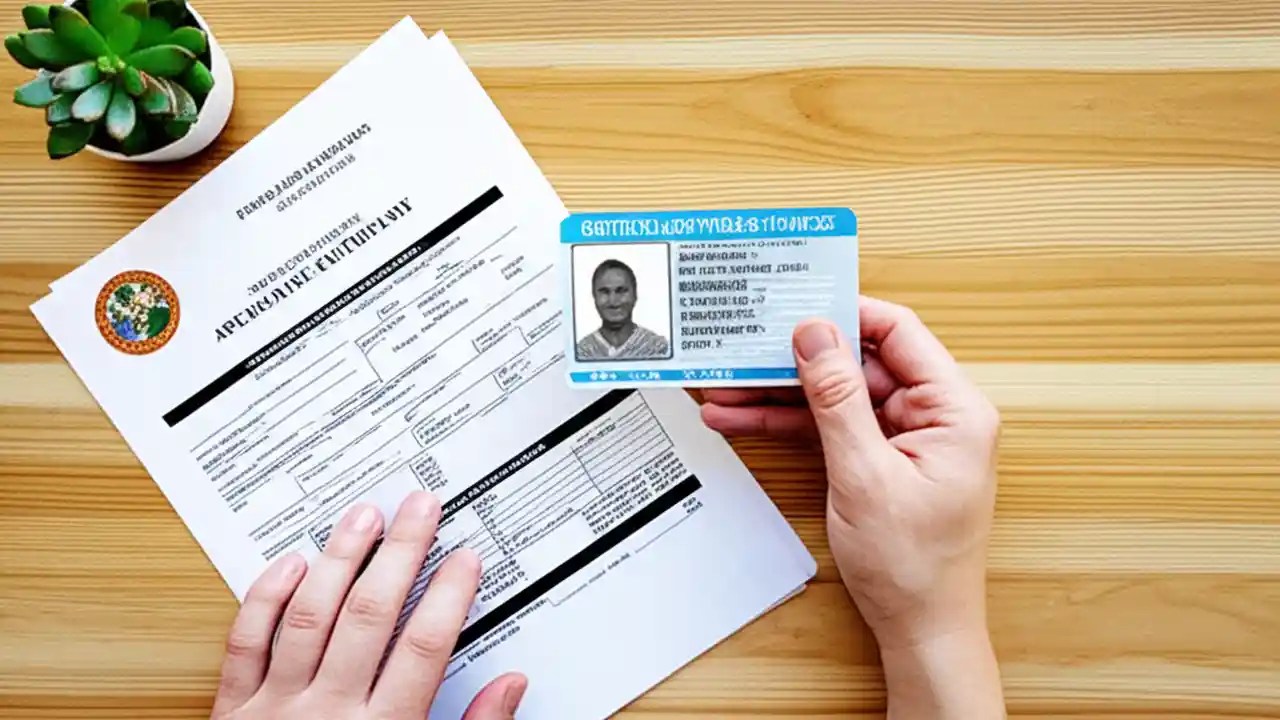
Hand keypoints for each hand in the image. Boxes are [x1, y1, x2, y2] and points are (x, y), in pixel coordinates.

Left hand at [211, 492, 526, 719]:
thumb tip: (511, 687)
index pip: (425, 647)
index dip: (450, 594)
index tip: (467, 558)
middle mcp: (330, 714)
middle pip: (370, 615)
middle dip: (401, 552)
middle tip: (420, 505)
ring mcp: (278, 708)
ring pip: (310, 615)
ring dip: (339, 558)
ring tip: (363, 515)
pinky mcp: (235, 710)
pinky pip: (246, 643)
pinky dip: (267, 599)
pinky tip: (292, 562)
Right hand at [701, 296, 1003, 717]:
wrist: (921, 630)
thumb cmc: (914, 567)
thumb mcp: (865, 475)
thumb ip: (837, 399)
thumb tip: (815, 334)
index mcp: (954, 409)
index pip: (897, 332)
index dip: (844, 314)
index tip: (794, 306)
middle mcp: (936, 415)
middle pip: (858, 362)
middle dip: (796, 359)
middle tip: (744, 348)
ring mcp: (907, 437)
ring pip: (836, 395)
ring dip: (781, 394)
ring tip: (726, 390)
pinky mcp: (882, 458)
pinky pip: (832, 426)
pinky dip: (790, 423)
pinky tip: (744, 418)